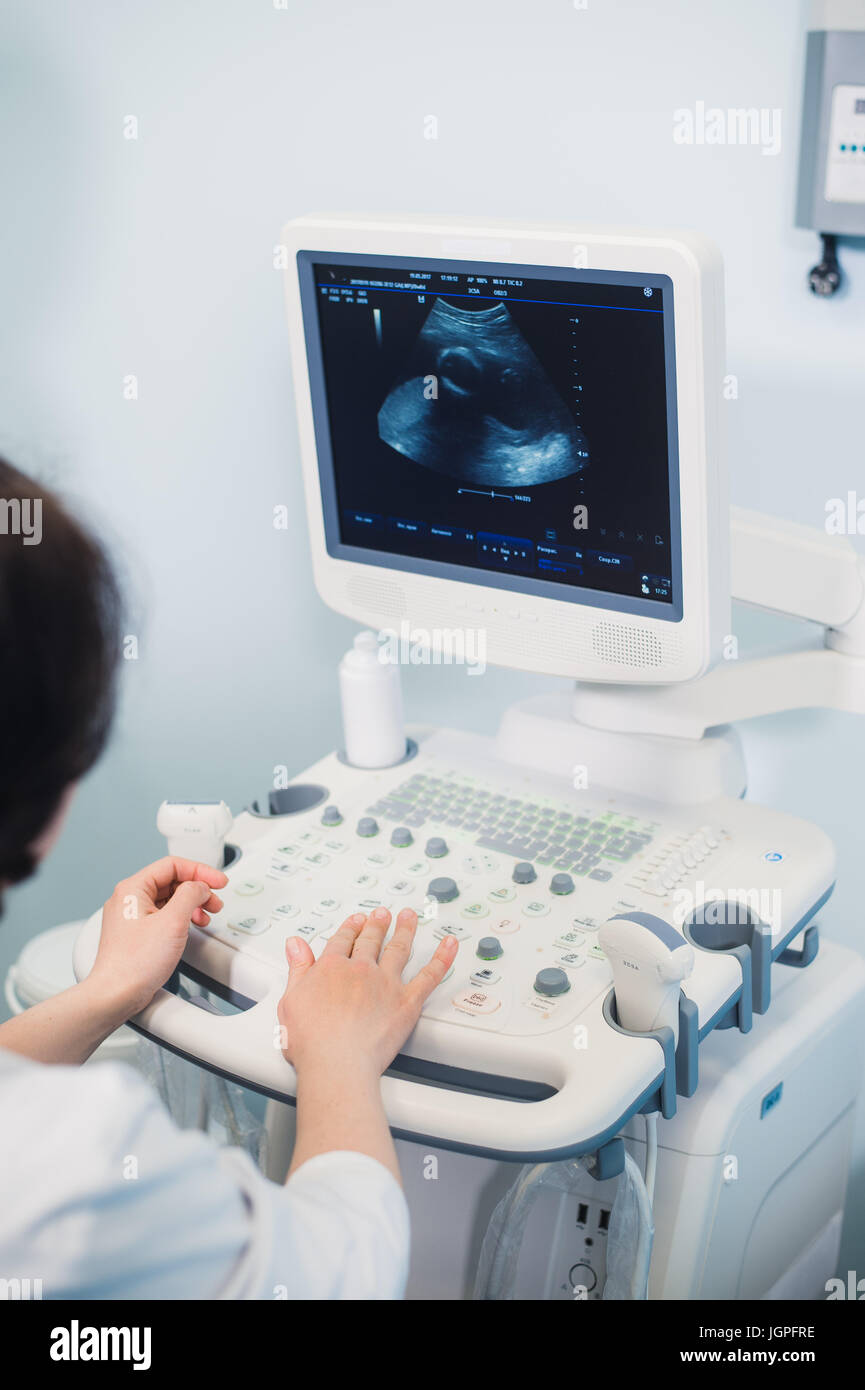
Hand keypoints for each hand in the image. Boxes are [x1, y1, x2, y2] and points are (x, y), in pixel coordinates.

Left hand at [91, 857, 227, 1016]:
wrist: (116, 994)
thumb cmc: (135, 963)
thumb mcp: (173, 922)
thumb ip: (190, 895)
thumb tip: (200, 886)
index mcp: (133, 888)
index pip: (173, 865)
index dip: (200, 871)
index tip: (218, 881)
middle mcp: (129, 899)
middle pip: (171, 881)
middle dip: (198, 890)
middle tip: (215, 901)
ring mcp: (131, 916)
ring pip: (168, 899)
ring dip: (191, 904)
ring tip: (206, 916)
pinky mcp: (136, 932)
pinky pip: (163, 915)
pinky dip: (181, 917)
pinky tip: (191, 927)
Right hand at [277, 907, 457, 1077]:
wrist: (336, 1062)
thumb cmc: (311, 1040)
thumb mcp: (291, 999)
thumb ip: (298, 968)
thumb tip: (296, 945)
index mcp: (332, 968)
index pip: (342, 941)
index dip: (349, 928)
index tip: (355, 921)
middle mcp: (360, 969)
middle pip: (370, 940)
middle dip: (376, 924)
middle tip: (382, 914)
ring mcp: (386, 983)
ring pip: (398, 948)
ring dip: (405, 929)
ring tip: (409, 917)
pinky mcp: (407, 1001)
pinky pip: (430, 975)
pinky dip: (442, 958)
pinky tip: (449, 945)